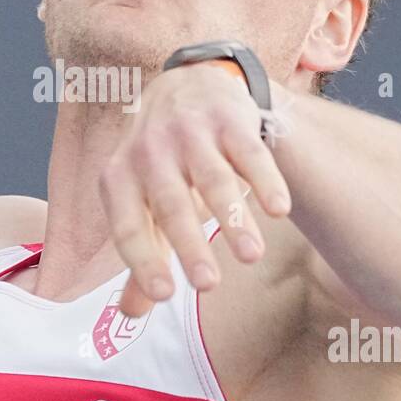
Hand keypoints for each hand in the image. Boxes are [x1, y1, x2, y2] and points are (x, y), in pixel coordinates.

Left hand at [100, 62, 292, 317]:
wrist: (188, 83)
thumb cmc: (164, 163)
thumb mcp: (142, 201)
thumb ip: (142, 256)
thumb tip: (129, 317)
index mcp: (120, 178)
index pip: (127, 226)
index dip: (143, 261)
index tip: (165, 294)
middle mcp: (149, 152)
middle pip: (170, 205)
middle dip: (189, 246)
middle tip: (209, 286)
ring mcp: (190, 132)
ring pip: (213, 179)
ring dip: (233, 218)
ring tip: (252, 256)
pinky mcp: (229, 118)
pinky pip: (248, 152)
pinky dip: (265, 179)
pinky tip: (280, 209)